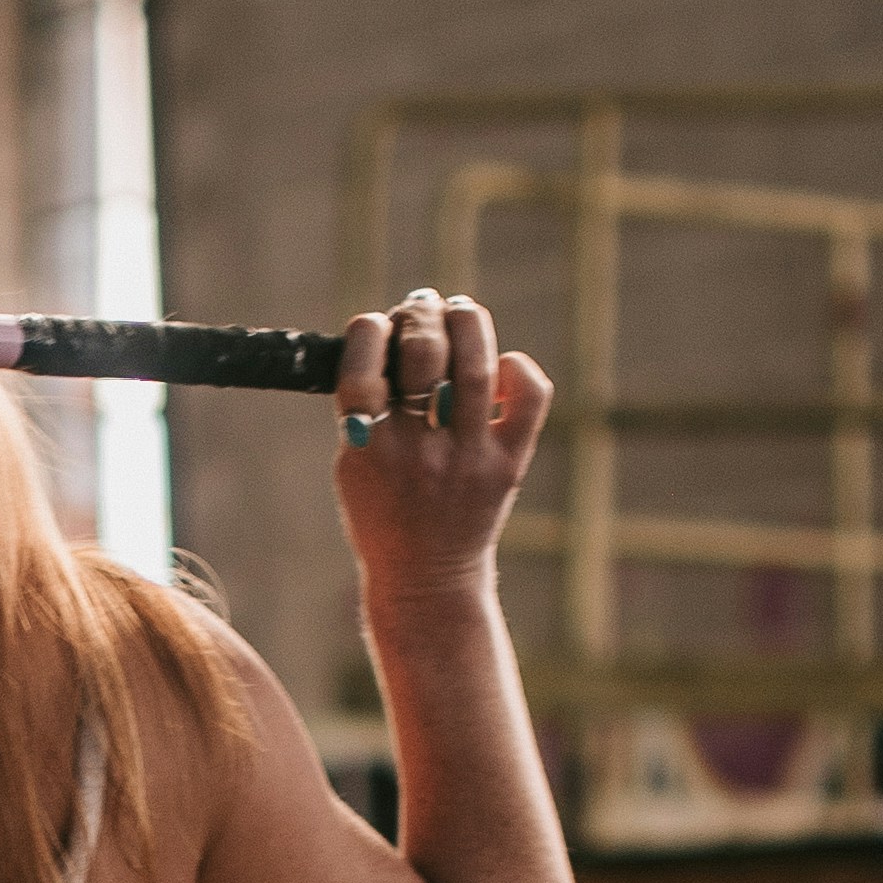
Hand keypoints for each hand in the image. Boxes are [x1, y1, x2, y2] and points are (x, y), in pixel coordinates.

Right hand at [331, 287, 546, 599]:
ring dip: (465, 322)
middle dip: (420, 315)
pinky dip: (517, 368)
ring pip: (477, 366)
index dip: (370, 330)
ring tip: (457, 314)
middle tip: (422, 308)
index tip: (377, 328)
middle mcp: (418, 453)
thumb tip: (398, 324)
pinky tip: (500, 368)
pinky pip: (528, 398)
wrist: (426, 574)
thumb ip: (364, 404)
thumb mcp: (353, 463)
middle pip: (424, 354)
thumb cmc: (383, 507)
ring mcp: (467, 459)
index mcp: (368, 449)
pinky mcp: (507, 466)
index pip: (362, 367)